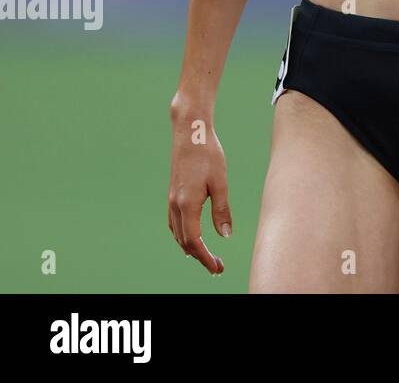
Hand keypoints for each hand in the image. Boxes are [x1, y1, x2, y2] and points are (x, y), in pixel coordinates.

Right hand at [167, 102, 232, 274]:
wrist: (190, 132)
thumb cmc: (208, 154)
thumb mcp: (220, 182)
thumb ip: (222, 210)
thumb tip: (225, 235)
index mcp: (187, 205)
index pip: (194, 242)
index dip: (205, 258)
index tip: (217, 268)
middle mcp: (175, 205)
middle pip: (184, 242)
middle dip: (200, 257)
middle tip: (217, 266)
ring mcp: (171, 199)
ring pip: (177, 233)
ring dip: (190, 248)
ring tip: (206, 256)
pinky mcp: (172, 193)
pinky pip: (174, 223)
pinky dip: (182, 235)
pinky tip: (190, 235)